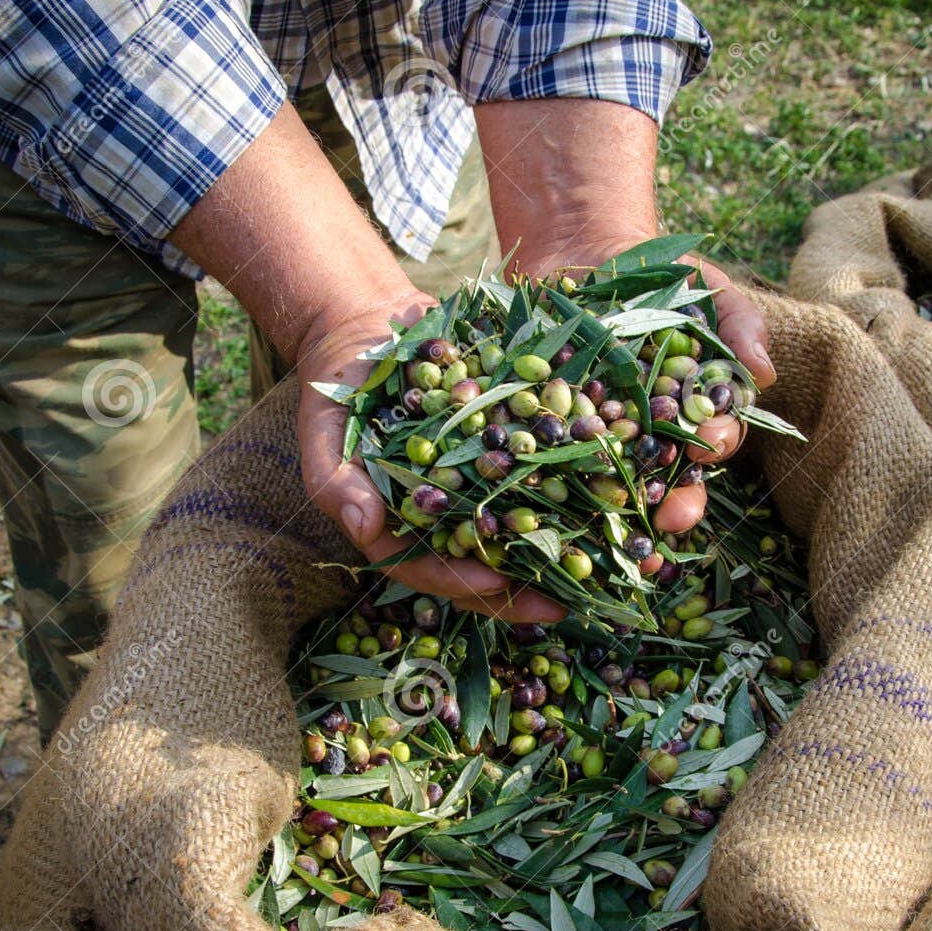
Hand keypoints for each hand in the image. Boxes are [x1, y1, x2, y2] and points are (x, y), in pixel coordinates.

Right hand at [295, 294, 567, 622]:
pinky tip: (606, 491)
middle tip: (566, 604)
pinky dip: (570, 482)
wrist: (372, 326)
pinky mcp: (505, 449)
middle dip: (523, 587)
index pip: (431, 569)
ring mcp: (478, 485)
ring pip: (520, 528)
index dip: (463, 581)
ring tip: (598, 565)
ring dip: (557, 548)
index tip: (498, 583)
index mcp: (400, 526)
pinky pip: (539, 472)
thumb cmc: (338, 388)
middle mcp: (445, 516)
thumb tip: (362, 528)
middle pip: (485, 563)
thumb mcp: (325, 432)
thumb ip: (336, 483)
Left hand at [474, 98, 774, 547]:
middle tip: (671, 520)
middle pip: (667, 480)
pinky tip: (544, 494)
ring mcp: (600, 440)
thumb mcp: (705, 288)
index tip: (708, 445)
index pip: (712, 437)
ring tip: (613, 525)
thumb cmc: (659, 277)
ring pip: (611, 483)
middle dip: (673, 503)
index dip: (713, 445)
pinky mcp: (552, 433)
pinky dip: (546, 479)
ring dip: (614, 510)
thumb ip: (739, 324)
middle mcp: (651, 439)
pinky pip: (551, 459)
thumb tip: (763, 372)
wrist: (583, 259)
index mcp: (693, 415)